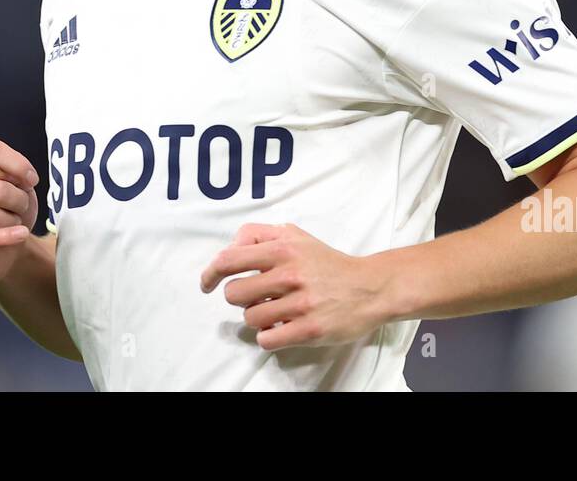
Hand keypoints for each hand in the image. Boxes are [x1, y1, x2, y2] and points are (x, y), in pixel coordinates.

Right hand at [0, 137, 39, 285]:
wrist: (7, 253)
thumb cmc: (9, 213)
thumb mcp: (18, 187)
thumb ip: (8, 172)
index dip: (16, 163)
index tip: (32, 180)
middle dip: (19, 200)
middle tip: (22, 208)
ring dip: (13, 221)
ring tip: (14, 223)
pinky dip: (6, 237)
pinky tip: (20, 235)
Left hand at [200, 223, 389, 349]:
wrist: (369, 287)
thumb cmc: (327, 263)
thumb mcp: (296, 236)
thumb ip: (261, 236)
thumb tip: (230, 249)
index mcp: (283, 248)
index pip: (229, 259)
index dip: (210, 273)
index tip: (207, 283)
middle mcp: (289, 273)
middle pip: (234, 294)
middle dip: (240, 298)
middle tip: (257, 296)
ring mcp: (299, 303)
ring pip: (250, 318)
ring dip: (258, 317)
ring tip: (276, 311)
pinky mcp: (308, 329)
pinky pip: (266, 339)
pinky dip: (268, 336)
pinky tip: (281, 327)